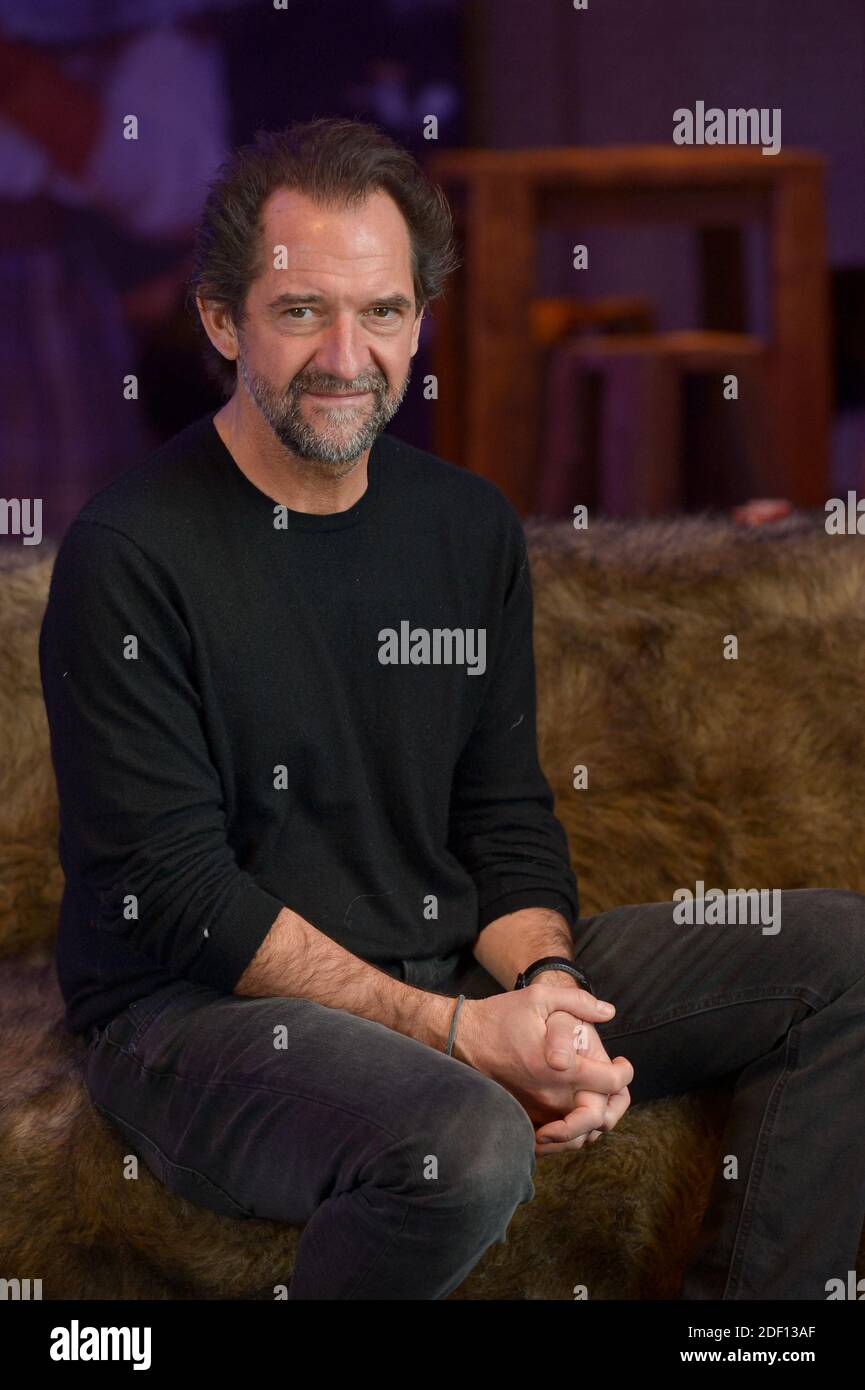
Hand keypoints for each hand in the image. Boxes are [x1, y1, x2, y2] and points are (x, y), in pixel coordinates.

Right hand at [455, 984, 632, 1140]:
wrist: (461, 1038)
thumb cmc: (501, 1016)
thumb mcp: (539, 998)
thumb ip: (579, 1001)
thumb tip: (609, 1011)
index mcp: (560, 1068)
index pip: (611, 1084)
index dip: (625, 1073)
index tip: (622, 1063)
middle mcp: (550, 1096)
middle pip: (601, 1118)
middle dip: (616, 1104)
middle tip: (615, 1086)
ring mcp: (536, 1112)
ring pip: (581, 1135)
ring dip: (596, 1120)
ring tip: (598, 1097)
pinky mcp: (523, 1119)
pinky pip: (556, 1141)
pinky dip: (572, 1133)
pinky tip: (574, 1111)